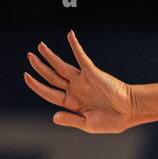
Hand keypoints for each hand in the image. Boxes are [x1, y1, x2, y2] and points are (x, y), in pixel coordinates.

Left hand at [23, 31, 138, 132]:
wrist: (130, 111)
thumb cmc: (113, 121)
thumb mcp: (89, 124)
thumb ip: (71, 119)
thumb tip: (53, 117)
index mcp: (72, 103)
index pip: (49, 93)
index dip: (37, 85)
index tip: (26, 76)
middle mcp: (75, 89)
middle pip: (52, 77)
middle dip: (39, 67)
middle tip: (30, 56)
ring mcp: (82, 80)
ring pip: (61, 66)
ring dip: (50, 56)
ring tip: (39, 46)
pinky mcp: (92, 72)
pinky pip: (81, 57)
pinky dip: (75, 45)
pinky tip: (69, 34)